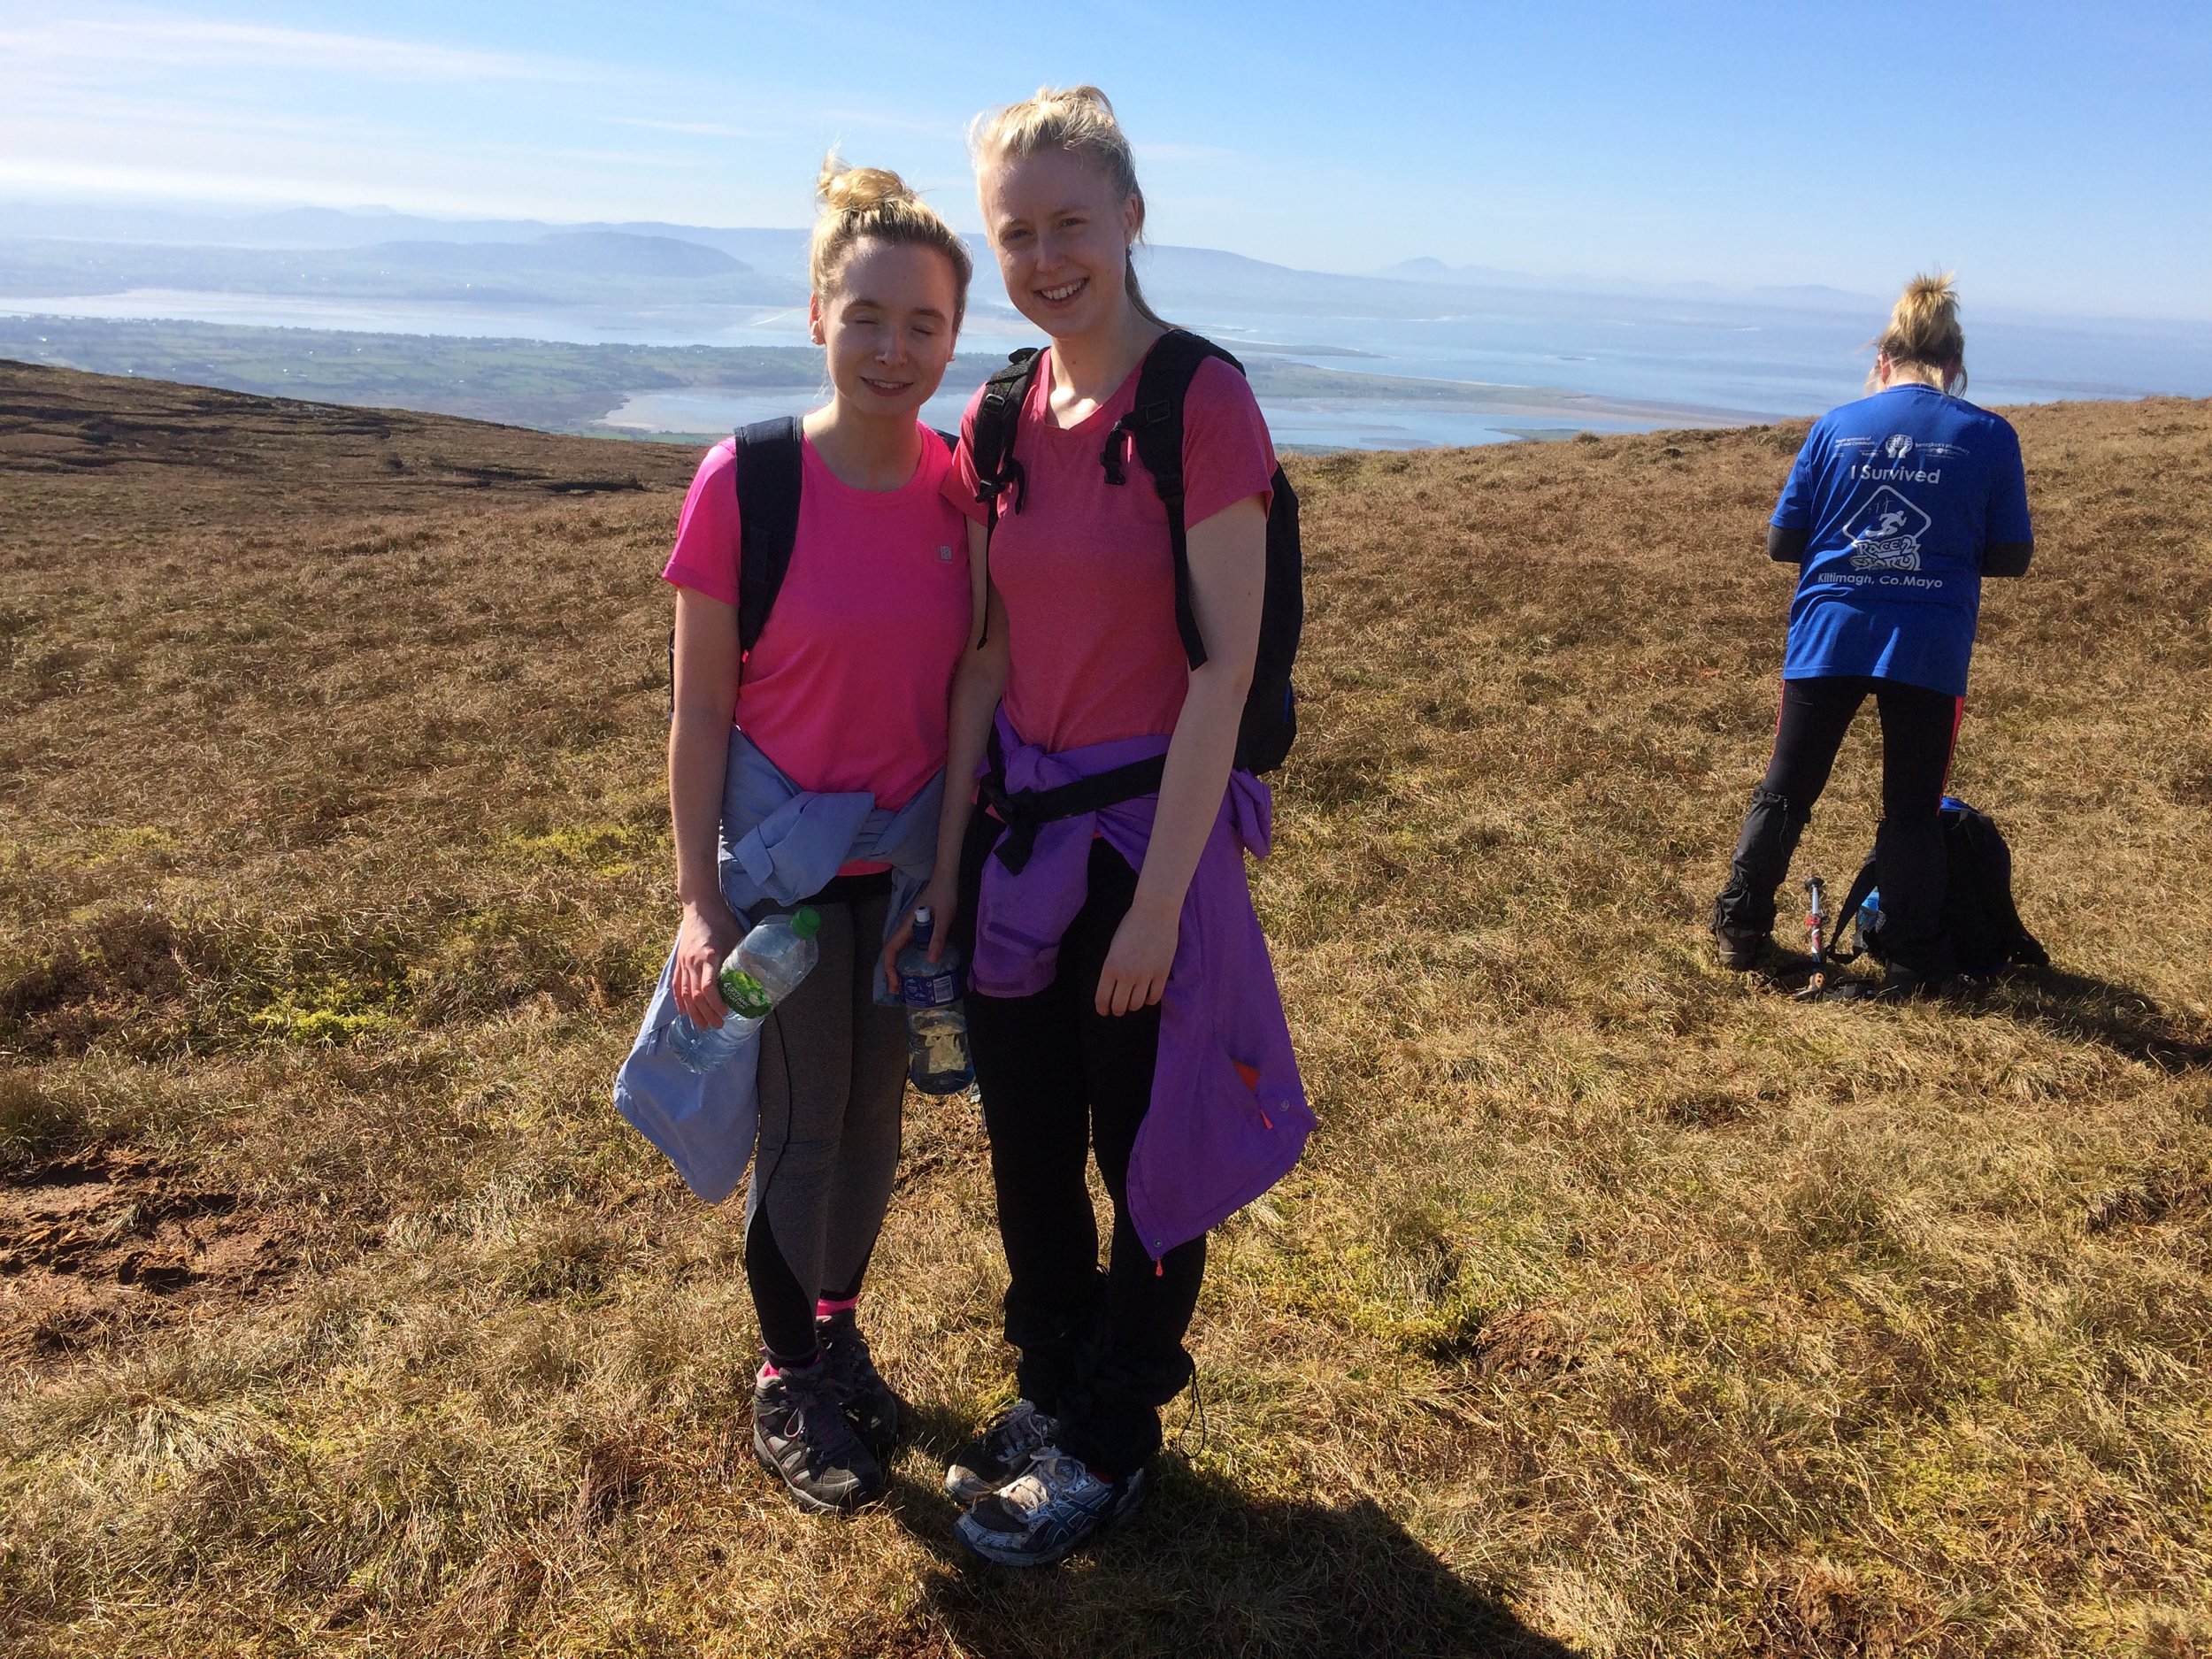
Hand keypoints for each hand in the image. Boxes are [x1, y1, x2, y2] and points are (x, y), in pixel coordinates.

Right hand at [673, 895, 743, 1026]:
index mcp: (708, 956)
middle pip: (696, 996)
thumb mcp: (736, 938)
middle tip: (717, 1025)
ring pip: (684, 994)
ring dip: (693, 1012)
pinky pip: (677, 985)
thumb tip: (756, 976)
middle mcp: (692, 962)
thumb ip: (742, 957)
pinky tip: (685, 1011)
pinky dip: (680, 1001)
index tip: (725, 1012)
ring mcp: (683, 962)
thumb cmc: (721, 920)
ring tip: (702, 1026)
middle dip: (706, 1014)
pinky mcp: (678, 961)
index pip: (708, 987)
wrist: (699, 905)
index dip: (715, 1003)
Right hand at [882, 872, 958, 997]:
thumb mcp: (944, 918)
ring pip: (900, 949)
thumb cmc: (944, 895)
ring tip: (906, 983)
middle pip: (892, 952)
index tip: (895, 983)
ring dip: (900, 966)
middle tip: (899, 990)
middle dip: (892, 972)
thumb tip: (930, 961)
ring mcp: (911, 926)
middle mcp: (905, 927)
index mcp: (907, 926)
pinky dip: (909, 958)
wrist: (947, 877)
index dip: (890, 968)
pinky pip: (910, 944)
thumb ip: (937, 938)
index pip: (890, 950)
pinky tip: (920, 965)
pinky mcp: (919, 925)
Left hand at [1096, 896, 1177, 1016]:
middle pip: (1120, 1006)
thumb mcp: (1114, 947)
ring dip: (1133, 1005)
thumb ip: (1113, 968)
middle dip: (1117, 1010)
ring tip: (1133, 1000)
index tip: (1104, 1011)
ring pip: (1136, 1004)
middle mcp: (1126, 974)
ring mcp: (1145, 975)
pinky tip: (1147, 995)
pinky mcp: (1161, 973)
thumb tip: (1113, 989)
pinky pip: (1153, 997)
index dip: (1102, 1009)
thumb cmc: (1131, 925)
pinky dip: (1148, 1000)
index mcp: (1109, 967)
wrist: (1154, 911)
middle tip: (1118, 1009)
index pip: (1102, 999)